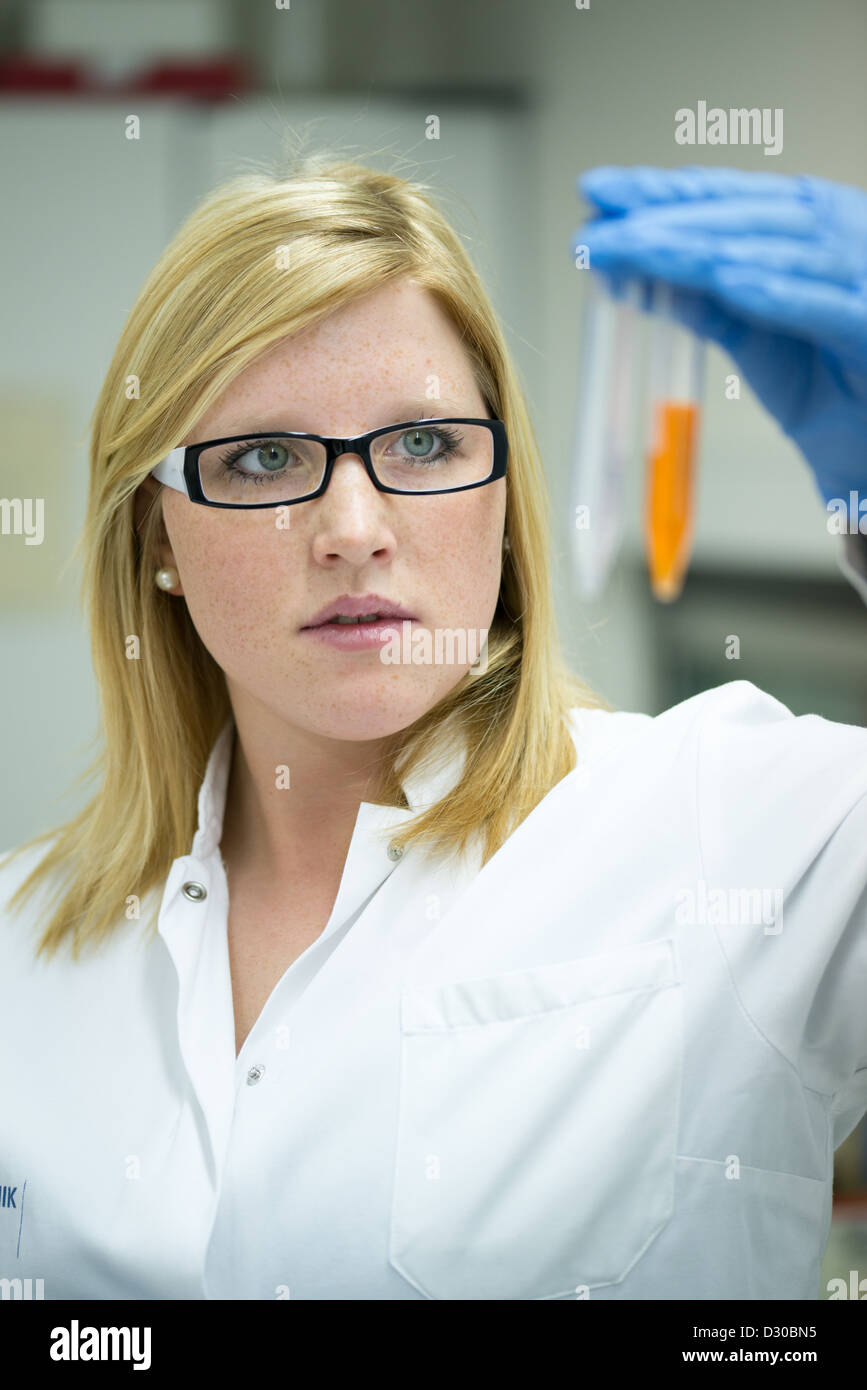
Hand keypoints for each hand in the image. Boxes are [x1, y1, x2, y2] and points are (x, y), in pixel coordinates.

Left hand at [574, 165, 866, 522]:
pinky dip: (778, 291)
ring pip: (778, 248)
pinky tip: (727, 282)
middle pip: (746, 214)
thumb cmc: (829, 390)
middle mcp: (840, 235)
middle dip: (666, 215)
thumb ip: (709, 304)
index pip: (727, 200)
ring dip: (703, 245)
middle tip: (600, 224)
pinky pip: (827, 304)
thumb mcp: (755, 341)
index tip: (595, 192)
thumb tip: (640, 274)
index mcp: (807, 230)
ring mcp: (864, 276)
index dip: (661, 192)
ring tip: (642, 246)